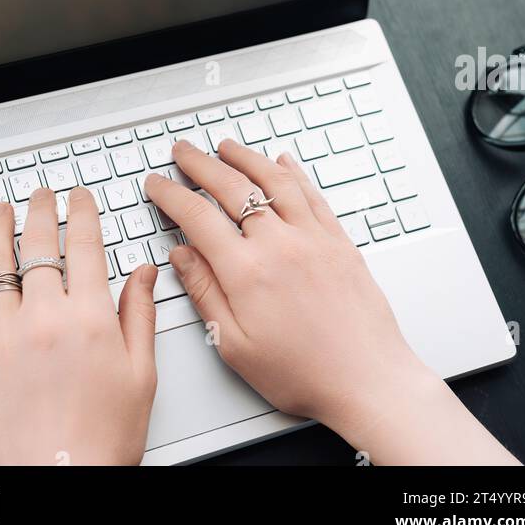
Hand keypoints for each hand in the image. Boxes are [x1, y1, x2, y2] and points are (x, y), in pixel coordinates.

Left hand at [0, 187, 156, 465]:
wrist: (61, 484)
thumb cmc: (103, 440)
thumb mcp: (141, 374)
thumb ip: (140, 315)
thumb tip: (144, 273)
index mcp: (91, 317)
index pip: (85, 244)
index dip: (82, 212)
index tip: (79, 197)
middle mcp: (46, 318)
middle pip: (40, 246)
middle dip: (41, 210)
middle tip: (41, 194)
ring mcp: (6, 336)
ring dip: (0, 230)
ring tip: (1, 210)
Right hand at [146, 141, 519, 464]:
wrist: (368, 379)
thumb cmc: (303, 373)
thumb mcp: (235, 345)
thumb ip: (205, 294)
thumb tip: (181, 257)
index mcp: (247, 272)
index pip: (197, 217)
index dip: (171, 195)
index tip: (157, 184)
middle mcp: (279, 244)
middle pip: (232, 187)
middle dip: (200, 164)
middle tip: (183, 151)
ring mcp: (312, 236)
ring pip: (273, 180)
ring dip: (245, 157)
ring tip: (225, 146)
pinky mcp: (338, 239)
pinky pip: (311, 193)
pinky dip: (292, 172)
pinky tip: (282, 162)